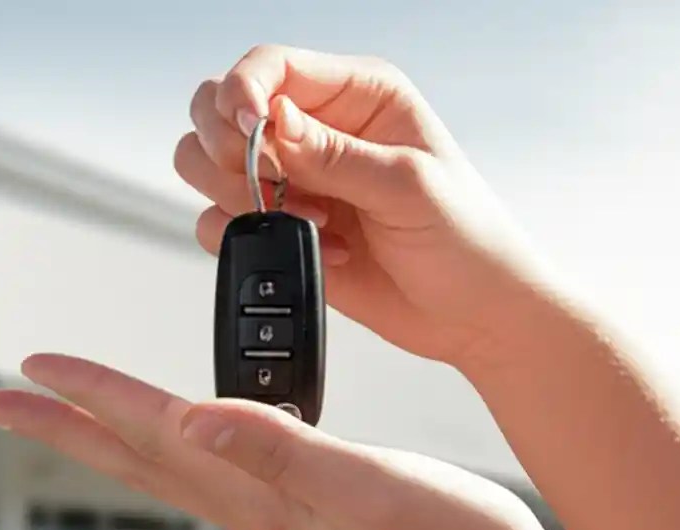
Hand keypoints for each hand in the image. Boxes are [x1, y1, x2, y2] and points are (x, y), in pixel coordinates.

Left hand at [0, 353, 550, 529]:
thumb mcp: (363, 484)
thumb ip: (279, 448)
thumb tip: (194, 419)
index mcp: (257, 489)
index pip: (151, 429)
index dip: (88, 395)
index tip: (31, 369)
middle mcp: (250, 505)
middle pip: (133, 457)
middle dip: (64, 427)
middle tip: (2, 403)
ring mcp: (270, 513)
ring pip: (163, 467)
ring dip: (106, 438)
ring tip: (67, 416)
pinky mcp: (298, 511)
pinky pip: (208, 474)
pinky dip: (169, 449)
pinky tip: (178, 439)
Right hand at [177, 45, 552, 365]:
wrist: (472, 314)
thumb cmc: (466, 239)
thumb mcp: (409, 186)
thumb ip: (334, 154)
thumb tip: (272, 121)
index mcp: (356, 95)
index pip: (269, 64)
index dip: (242, 92)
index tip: (248, 131)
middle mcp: (314, 130)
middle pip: (217, 108)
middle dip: (227, 147)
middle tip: (271, 184)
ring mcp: (292, 181)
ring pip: (207, 165)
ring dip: (240, 196)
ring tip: (306, 219)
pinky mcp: (279, 229)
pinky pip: (220, 223)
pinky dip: (252, 240)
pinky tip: (316, 248)